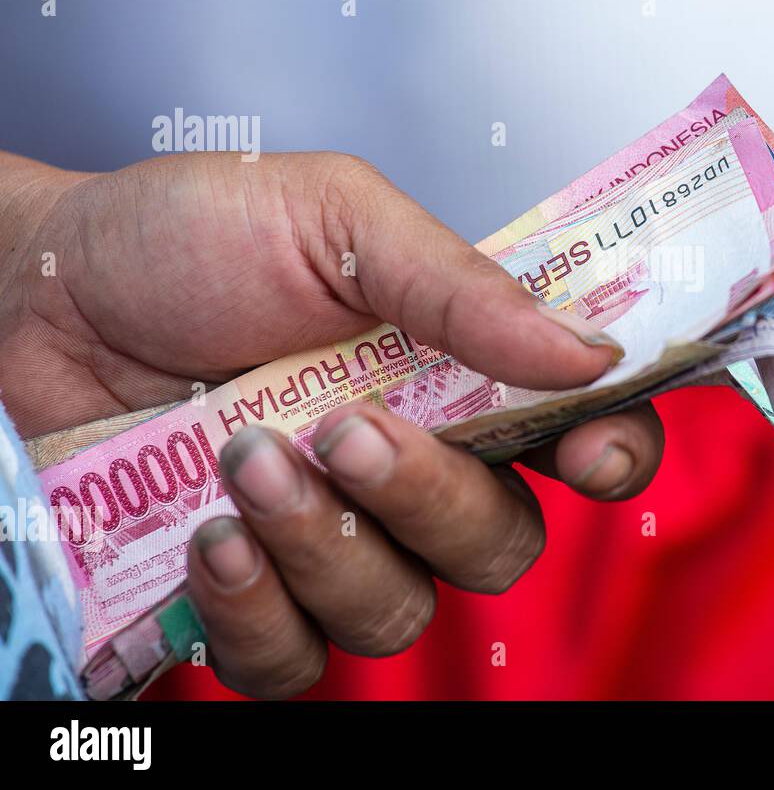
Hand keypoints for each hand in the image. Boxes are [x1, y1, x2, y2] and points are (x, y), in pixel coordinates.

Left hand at [0, 150, 664, 696]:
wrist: (41, 290)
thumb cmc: (191, 237)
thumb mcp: (334, 218)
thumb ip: (463, 286)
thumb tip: (592, 350)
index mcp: (459, 373)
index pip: (581, 435)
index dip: (611, 455)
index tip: (587, 457)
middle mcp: (413, 466)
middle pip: (503, 544)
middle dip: (434, 500)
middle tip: (347, 430)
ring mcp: (336, 538)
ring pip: (405, 610)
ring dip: (332, 543)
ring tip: (247, 460)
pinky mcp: (252, 597)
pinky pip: (299, 662)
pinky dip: (261, 610)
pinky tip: (211, 536)